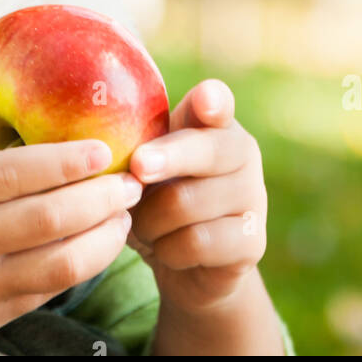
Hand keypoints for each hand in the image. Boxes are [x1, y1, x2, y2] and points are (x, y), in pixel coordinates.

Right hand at [0, 123, 141, 354]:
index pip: (12, 173)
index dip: (63, 161)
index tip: (101, 148)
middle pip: (47, 217)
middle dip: (99, 197)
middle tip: (129, 180)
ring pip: (59, 261)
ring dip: (104, 236)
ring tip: (124, 213)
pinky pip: (50, 289)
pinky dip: (85, 264)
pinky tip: (101, 243)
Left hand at [125, 79, 267, 315]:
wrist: (185, 261)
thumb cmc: (158, 198)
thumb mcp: (145, 166)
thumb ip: (137, 146)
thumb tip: (107, 147)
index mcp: (216, 124)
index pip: (218, 102)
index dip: (213, 100)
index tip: (205, 103)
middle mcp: (243, 154)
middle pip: (206, 151)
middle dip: (167, 159)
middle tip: (139, 167)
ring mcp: (254, 198)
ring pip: (188, 203)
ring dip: (150, 219)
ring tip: (143, 224)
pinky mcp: (252, 242)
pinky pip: (196, 243)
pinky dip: (167, 249)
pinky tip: (166, 249)